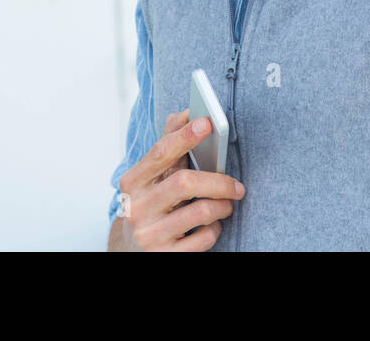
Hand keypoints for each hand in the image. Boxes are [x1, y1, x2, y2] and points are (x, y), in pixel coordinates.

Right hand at [111, 108, 244, 251]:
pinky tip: (212, 225)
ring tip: (227, 204)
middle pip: (185, 182)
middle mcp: (136, 208)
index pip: (160, 153)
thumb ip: (168, 146)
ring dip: (222, 206)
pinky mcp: (165, 256)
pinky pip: (204, 238)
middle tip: (237, 186)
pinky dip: (216, 229)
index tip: (208, 122)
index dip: (185, 136)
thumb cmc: (151, 204)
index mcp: (132, 182)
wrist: (132, 252)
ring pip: (201, 212)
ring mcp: (149, 235)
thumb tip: (186, 113)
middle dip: (218, 181)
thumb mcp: (152, 178)